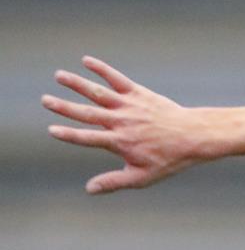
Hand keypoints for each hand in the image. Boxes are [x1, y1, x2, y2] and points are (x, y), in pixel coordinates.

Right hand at [43, 58, 208, 193]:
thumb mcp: (142, 176)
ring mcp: (129, 106)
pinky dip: (102, 69)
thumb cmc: (169, 159)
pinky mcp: (138, 93)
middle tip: (45, 100)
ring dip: (77, 83)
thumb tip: (89, 189)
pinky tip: (86, 60)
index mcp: (119, 142)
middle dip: (64, 107)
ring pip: (98, 93)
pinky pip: (117, 79)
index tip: (52, 130)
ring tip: (59, 75)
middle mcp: (121, 122)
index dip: (69, 134)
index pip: (87, 138)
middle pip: (87, 113)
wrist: (194, 136)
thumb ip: (114, 181)